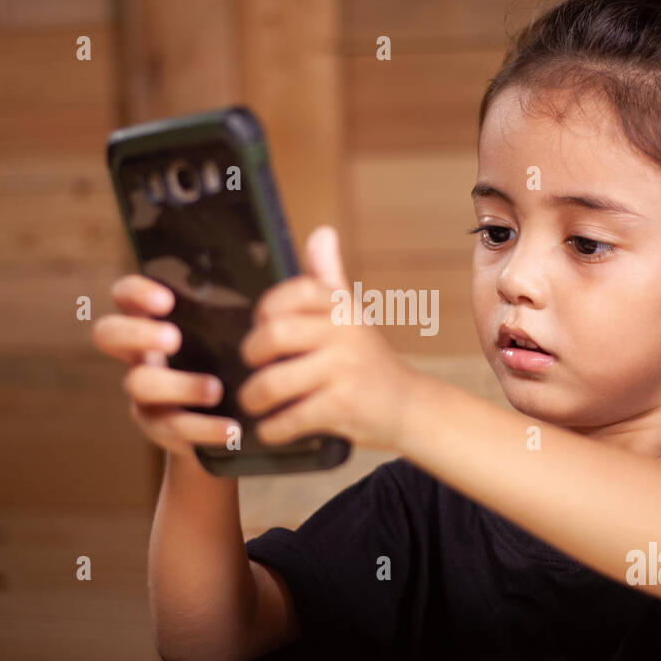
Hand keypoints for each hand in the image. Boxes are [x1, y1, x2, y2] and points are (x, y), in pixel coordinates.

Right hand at [91, 273, 235, 458]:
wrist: (238, 419)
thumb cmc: (235, 360)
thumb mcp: (233, 335)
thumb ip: (234, 313)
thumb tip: (262, 288)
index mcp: (154, 321)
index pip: (125, 295)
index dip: (135, 292)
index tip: (166, 300)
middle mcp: (140, 352)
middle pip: (107, 333)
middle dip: (137, 332)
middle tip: (174, 339)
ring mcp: (144, 391)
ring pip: (138, 383)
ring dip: (179, 385)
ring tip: (216, 390)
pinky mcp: (157, 426)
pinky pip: (171, 427)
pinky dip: (204, 428)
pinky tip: (232, 429)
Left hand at [236, 225, 423, 452]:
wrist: (410, 407)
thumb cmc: (370, 361)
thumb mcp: (352, 316)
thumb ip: (329, 277)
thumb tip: (322, 232)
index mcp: (343, 308)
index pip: (294, 292)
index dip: (267, 309)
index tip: (261, 326)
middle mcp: (345, 333)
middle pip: (275, 335)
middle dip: (251, 355)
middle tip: (250, 368)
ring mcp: (345, 370)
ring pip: (274, 382)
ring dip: (253, 398)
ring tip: (253, 403)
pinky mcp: (343, 406)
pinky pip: (290, 418)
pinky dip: (272, 428)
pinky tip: (271, 429)